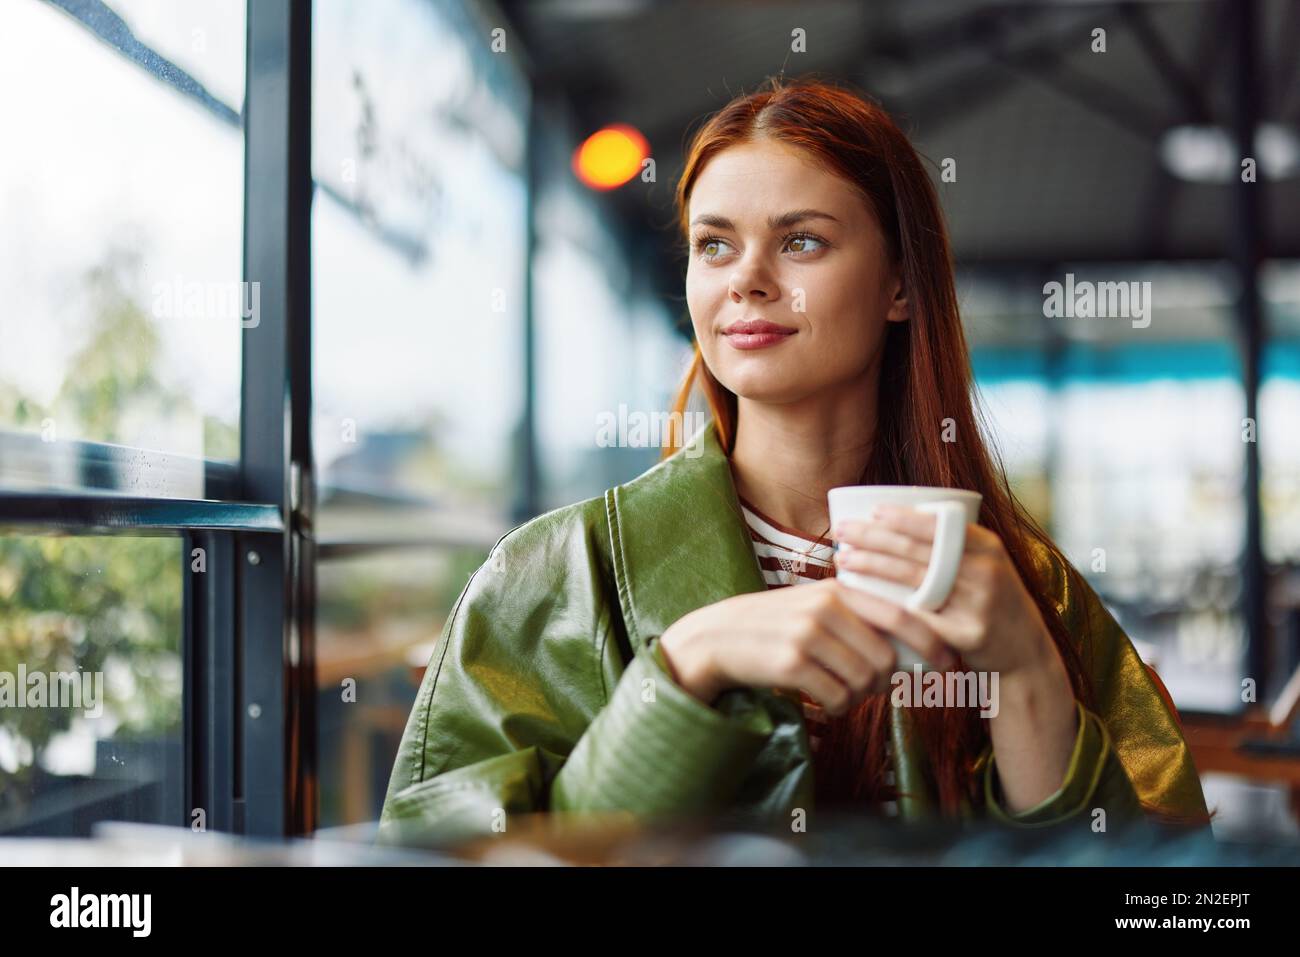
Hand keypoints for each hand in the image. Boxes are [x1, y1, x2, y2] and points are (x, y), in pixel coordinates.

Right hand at [657, 576, 958, 712]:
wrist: (717, 638)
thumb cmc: (775, 625)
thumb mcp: (814, 604)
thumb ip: (856, 614)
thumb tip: (909, 646)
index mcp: (837, 589)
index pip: (901, 615)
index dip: (931, 642)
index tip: (947, 663)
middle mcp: (825, 608)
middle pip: (886, 659)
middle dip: (885, 683)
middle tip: (871, 687)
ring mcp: (807, 635)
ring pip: (864, 681)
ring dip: (858, 697)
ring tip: (839, 690)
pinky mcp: (790, 664)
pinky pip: (837, 698)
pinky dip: (837, 706)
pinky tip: (822, 699)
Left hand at [831, 505, 1060, 680]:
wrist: (1026, 653)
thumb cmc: (989, 603)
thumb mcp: (984, 566)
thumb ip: (951, 545)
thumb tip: (894, 520)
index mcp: (988, 546)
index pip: (939, 523)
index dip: (902, 516)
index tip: (870, 511)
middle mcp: (985, 570)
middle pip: (919, 549)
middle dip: (873, 537)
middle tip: (841, 531)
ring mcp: (978, 603)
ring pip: (915, 578)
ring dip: (873, 566)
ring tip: (844, 560)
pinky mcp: (968, 634)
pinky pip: (920, 617)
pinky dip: (887, 606)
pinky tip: (862, 599)